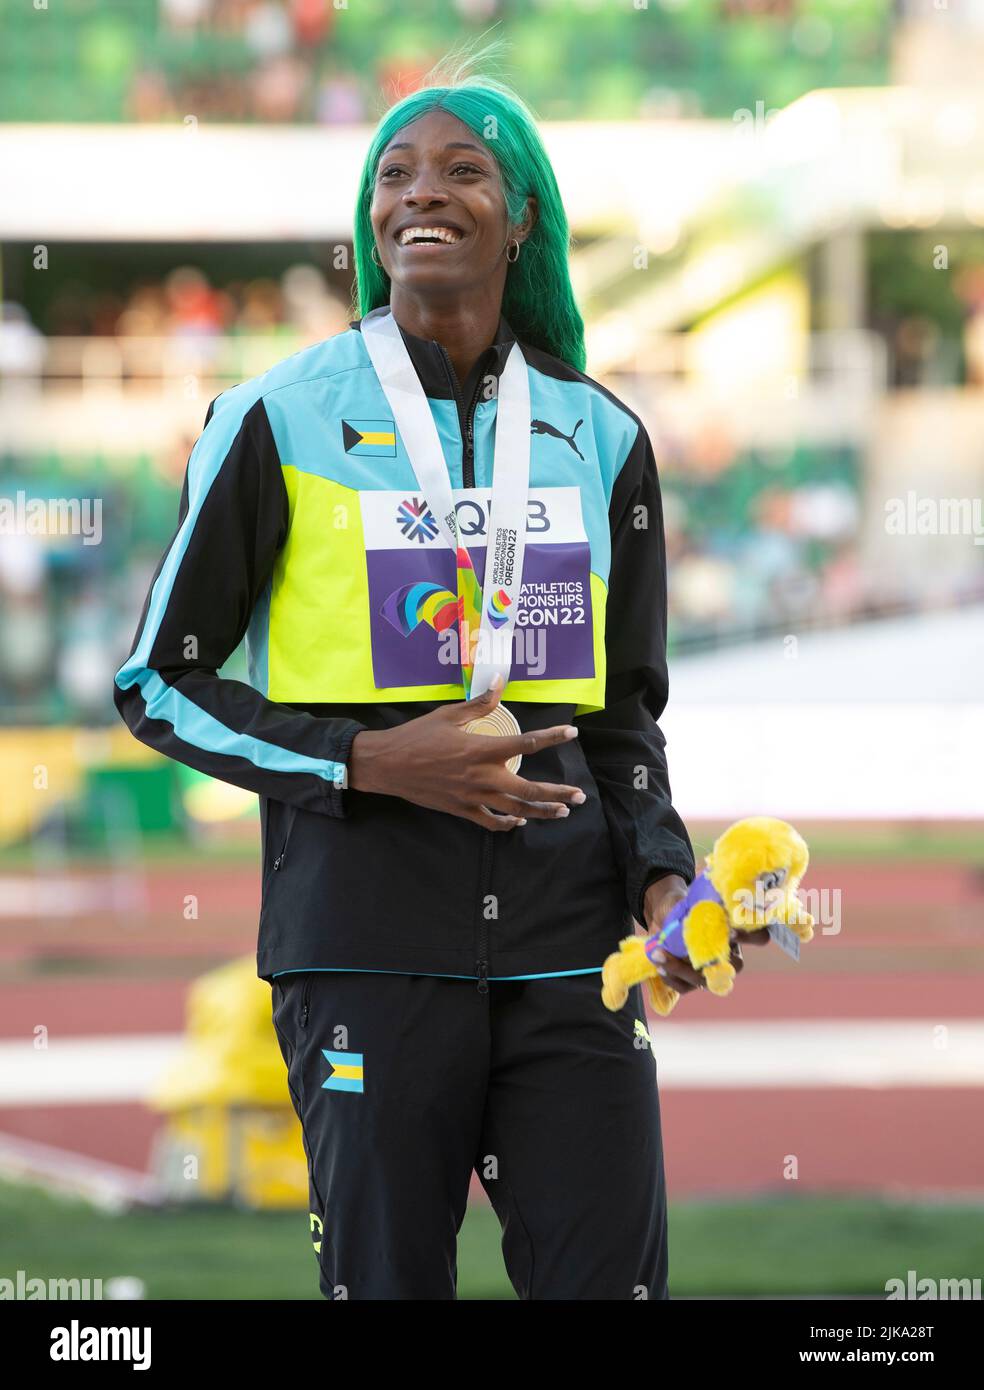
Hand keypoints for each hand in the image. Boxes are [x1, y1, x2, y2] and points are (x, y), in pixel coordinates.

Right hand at [348, 676, 586, 830]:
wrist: (387, 765)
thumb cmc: (417, 736)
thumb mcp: (448, 715)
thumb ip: (479, 703)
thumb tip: (499, 682)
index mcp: (482, 748)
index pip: (527, 743)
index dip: (552, 737)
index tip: (572, 733)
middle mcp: (482, 776)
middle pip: (530, 789)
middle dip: (558, 794)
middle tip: (579, 797)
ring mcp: (473, 797)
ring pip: (516, 810)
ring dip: (542, 812)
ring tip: (561, 813)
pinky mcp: (461, 810)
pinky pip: (490, 822)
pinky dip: (508, 823)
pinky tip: (520, 821)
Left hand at [642, 876, 757, 997]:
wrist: (664, 915)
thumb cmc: (685, 905)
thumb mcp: (694, 899)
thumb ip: (702, 902)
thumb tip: (707, 900)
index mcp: (736, 932)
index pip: (759, 937)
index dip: (749, 937)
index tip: (730, 930)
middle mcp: (729, 955)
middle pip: (736, 967)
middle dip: (715, 961)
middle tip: (692, 951)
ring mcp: (711, 972)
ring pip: (705, 980)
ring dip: (680, 968)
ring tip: (659, 954)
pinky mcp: (692, 982)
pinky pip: (685, 987)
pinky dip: (670, 977)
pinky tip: (658, 964)